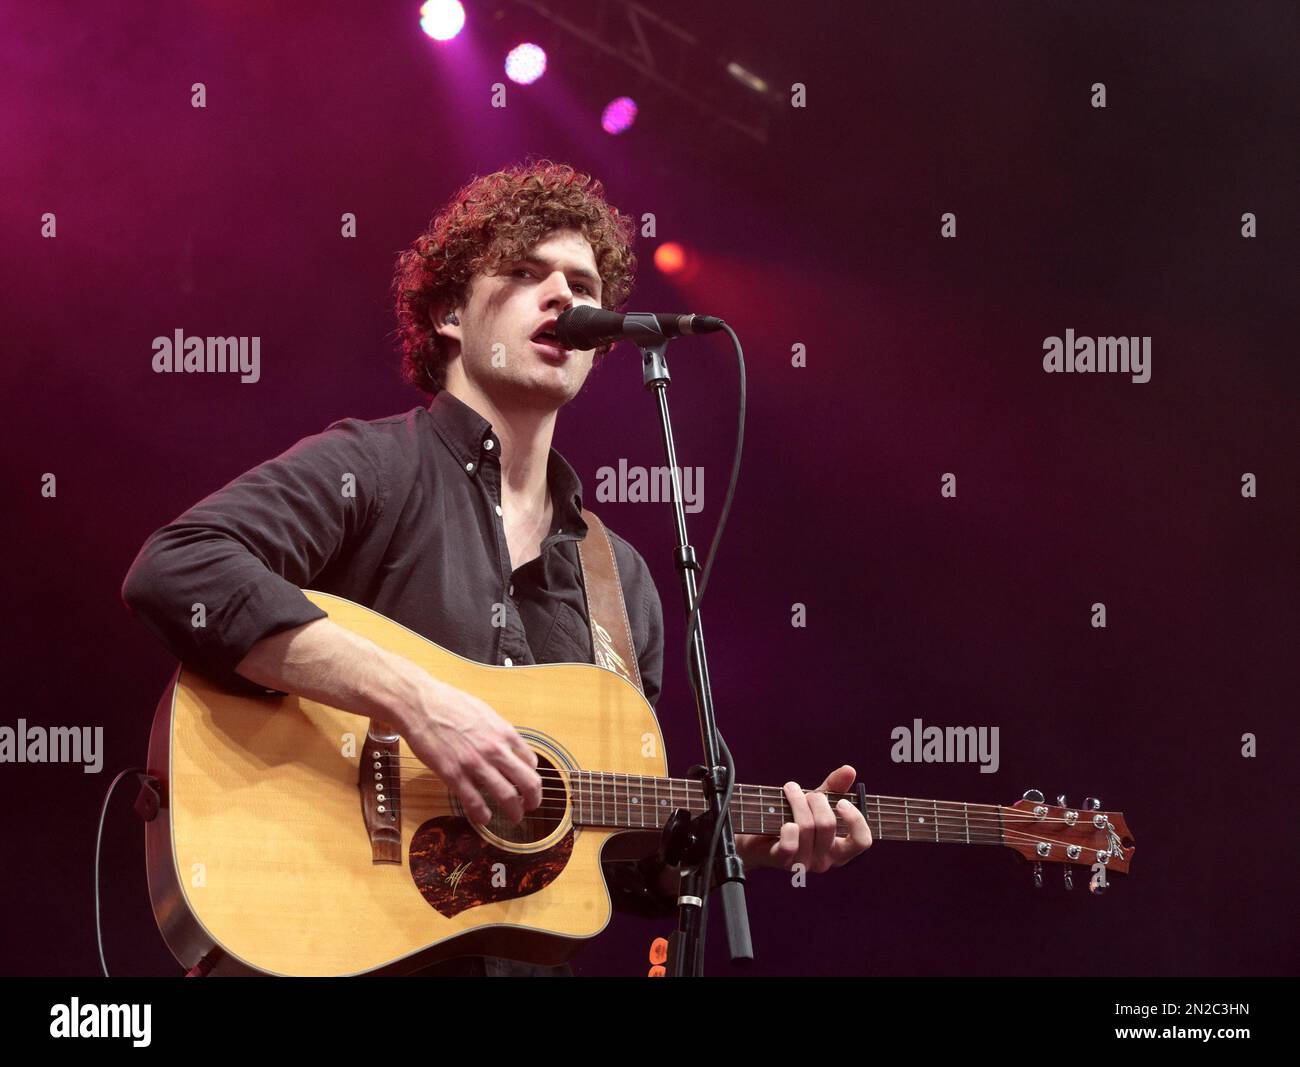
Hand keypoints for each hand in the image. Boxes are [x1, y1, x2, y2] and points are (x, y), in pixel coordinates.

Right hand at [397, 675, 540, 825]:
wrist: (420, 704)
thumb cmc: (450, 704)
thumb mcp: (484, 713)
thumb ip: (498, 732)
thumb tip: (507, 745)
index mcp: (504, 733)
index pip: (530, 761)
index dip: (531, 775)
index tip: (527, 783)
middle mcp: (495, 750)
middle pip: (527, 782)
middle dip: (533, 799)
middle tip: (530, 806)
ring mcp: (475, 764)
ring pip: (507, 796)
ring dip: (514, 812)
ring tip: (514, 818)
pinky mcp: (453, 775)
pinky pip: (474, 802)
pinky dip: (483, 815)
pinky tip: (484, 818)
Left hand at [735, 764, 871, 873]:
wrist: (756, 837)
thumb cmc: (792, 818)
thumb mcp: (815, 803)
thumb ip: (834, 788)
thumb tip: (849, 770)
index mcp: (839, 849)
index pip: (862, 841)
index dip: (855, 819)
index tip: (842, 802)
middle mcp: (825, 860)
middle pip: (827, 824)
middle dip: (816, 800)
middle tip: (805, 792)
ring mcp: (804, 863)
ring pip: (806, 826)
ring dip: (796, 801)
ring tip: (790, 790)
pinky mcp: (783, 862)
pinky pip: (790, 844)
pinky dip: (787, 827)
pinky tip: (783, 818)